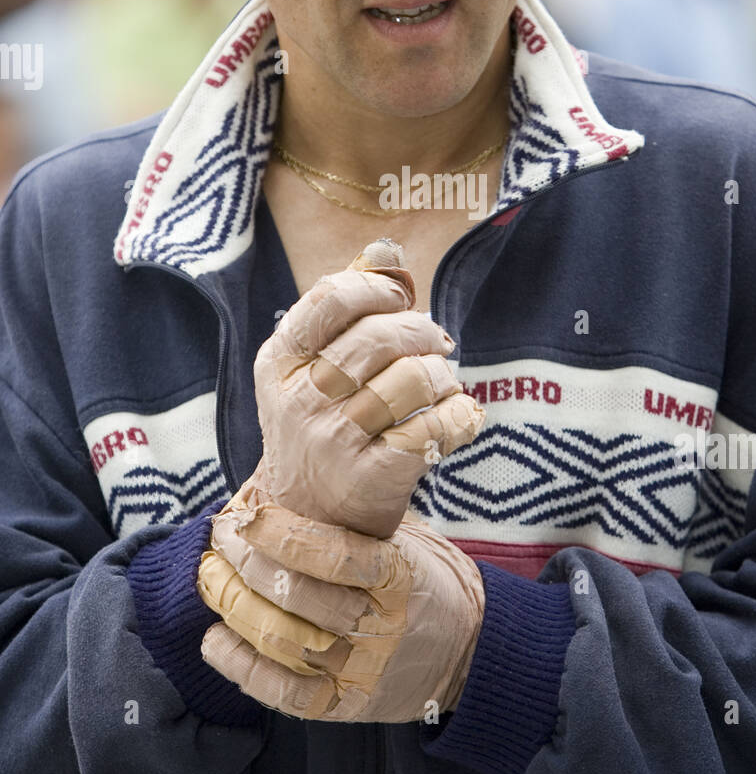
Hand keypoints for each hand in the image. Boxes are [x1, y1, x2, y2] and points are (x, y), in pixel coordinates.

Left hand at [197, 503, 484, 723]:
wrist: (465, 650)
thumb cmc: (418, 580)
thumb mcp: (403, 539)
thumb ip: (355, 521)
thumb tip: (280, 487)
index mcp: (398, 575)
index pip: (336, 555)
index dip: (284, 536)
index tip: (247, 516)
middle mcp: (381, 624)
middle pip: (298, 596)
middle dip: (246, 564)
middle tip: (220, 539)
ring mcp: (363, 667)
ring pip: (283, 640)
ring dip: (235, 606)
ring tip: (211, 579)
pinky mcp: (346, 704)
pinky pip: (284, 692)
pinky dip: (242, 666)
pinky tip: (215, 639)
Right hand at [246, 238, 484, 538]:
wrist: (310, 522)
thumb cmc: (322, 425)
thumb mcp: (308, 369)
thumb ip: (343, 309)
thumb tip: (384, 251)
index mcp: (278, 363)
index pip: (332, 298)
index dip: (379, 291)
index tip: (400, 301)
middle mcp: (299, 401)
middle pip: (380, 337)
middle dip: (422, 332)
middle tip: (435, 344)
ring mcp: (333, 443)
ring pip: (412, 380)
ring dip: (441, 375)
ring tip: (440, 384)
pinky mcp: (371, 480)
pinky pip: (434, 428)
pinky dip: (460, 415)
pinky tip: (457, 416)